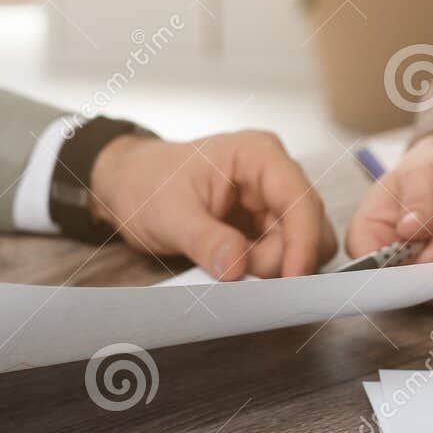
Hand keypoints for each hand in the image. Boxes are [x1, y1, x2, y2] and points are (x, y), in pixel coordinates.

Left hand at [88, 130, 336, 278]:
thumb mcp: (169, 214)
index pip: (300, 199)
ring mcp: (270, 202)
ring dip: (268, 267)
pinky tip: (231, 267)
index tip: (292, 278)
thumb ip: (206, 240)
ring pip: (296, 246)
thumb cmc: (145, 183)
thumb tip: (238, 267)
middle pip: (306, 227)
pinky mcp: (262, 226)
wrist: (127, 187)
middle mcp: (273, 175)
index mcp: (257, 155)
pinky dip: (260, 271)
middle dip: (279, 258)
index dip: (303, 241)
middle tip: (240, 274)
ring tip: (226, 265)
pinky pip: (278, 256)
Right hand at [345, 131, 432, 306]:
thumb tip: (409, 230)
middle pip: (416, 287)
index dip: (400, 268)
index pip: (374, 273)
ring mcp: (424, 280)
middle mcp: (392, 268)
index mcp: (368, 239)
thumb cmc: (432, 169)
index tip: (424, 238)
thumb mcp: (421, 173)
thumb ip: (416, 200)